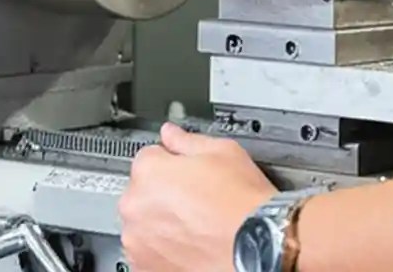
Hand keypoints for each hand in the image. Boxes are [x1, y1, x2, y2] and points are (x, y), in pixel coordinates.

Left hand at [120, 123, 276, 270]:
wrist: (258, 244)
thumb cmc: (242, 202)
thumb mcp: (224, 152)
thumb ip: (188, 140)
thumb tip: (172, 133)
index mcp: (149, 172)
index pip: (149, 157)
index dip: (173, 163)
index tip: (187, 173)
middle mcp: (135, 206)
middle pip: (143, 193)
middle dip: (163, 194)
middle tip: (196, 200)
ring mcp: (137, 241)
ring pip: (144, 224)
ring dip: (161, 223)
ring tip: (197, 225)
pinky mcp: (145, 267)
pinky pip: (148, 252)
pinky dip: (164, 250)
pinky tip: (192, 244)